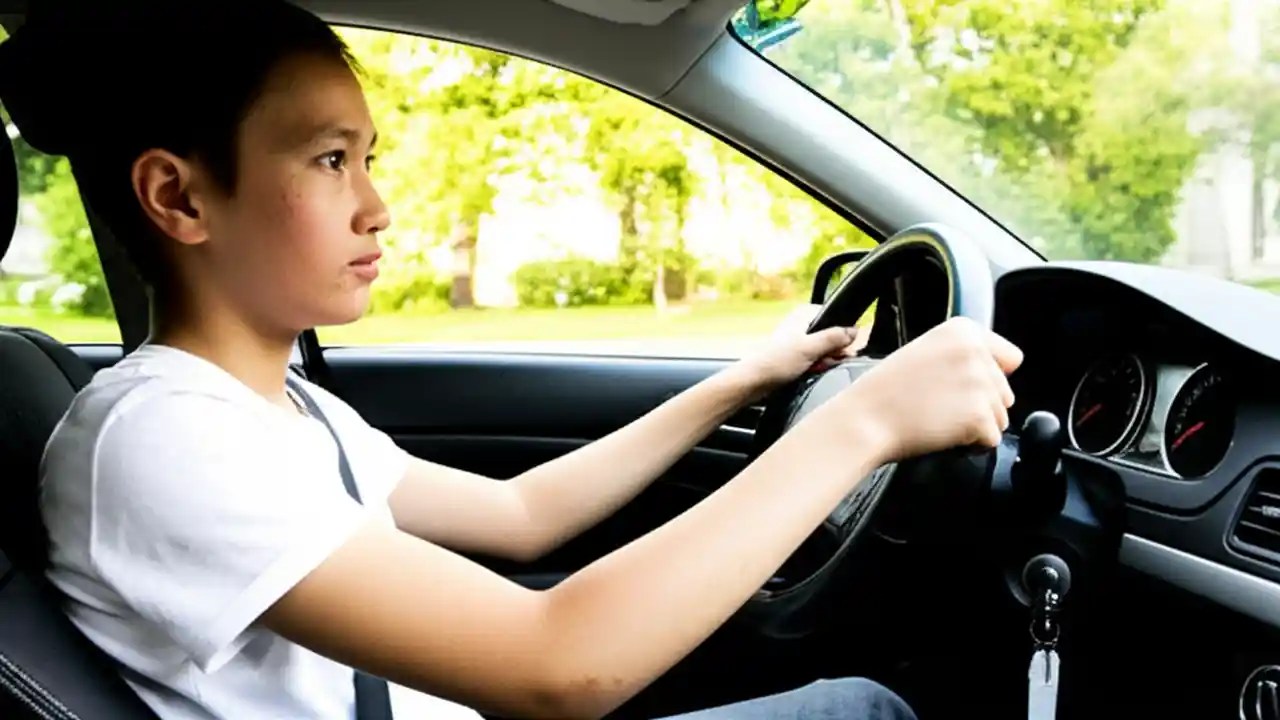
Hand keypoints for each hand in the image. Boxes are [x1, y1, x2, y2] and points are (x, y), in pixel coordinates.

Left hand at [731, 304, 860, 402]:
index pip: (833, 316)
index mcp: (802, 315)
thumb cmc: (775, 362)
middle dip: (834, 350)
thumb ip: (833, 338)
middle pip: (830, 335)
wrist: (751, 383)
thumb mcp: (809, 348)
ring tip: (818, 369)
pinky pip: (813, 362)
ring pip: (822, 351)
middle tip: (830, 360)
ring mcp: (796, 343)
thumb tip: (854, 331)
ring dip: (825, 361)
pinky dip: (816, 368)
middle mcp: (800, 326)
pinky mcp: (793, 359)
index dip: (842, 331)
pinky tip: (812, 375)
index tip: (845, 344)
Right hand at [832, 316, 1023, 463]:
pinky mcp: (980, 417)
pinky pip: (992, 439)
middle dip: (979, 405)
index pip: (1009, 358)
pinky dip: (971, 445)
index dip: (986, 377)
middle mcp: (976, 352)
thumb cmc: (886, 392)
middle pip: (1005, 391)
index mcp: (963, 330)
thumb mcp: (925, 352)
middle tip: (939, 405)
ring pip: (1001, 416)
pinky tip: (942, 434)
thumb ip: (962, 355)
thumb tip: (999, 373)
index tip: (956, 386)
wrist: (865, 420)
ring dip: (976, 425)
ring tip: (939, 419)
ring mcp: (980, 384)